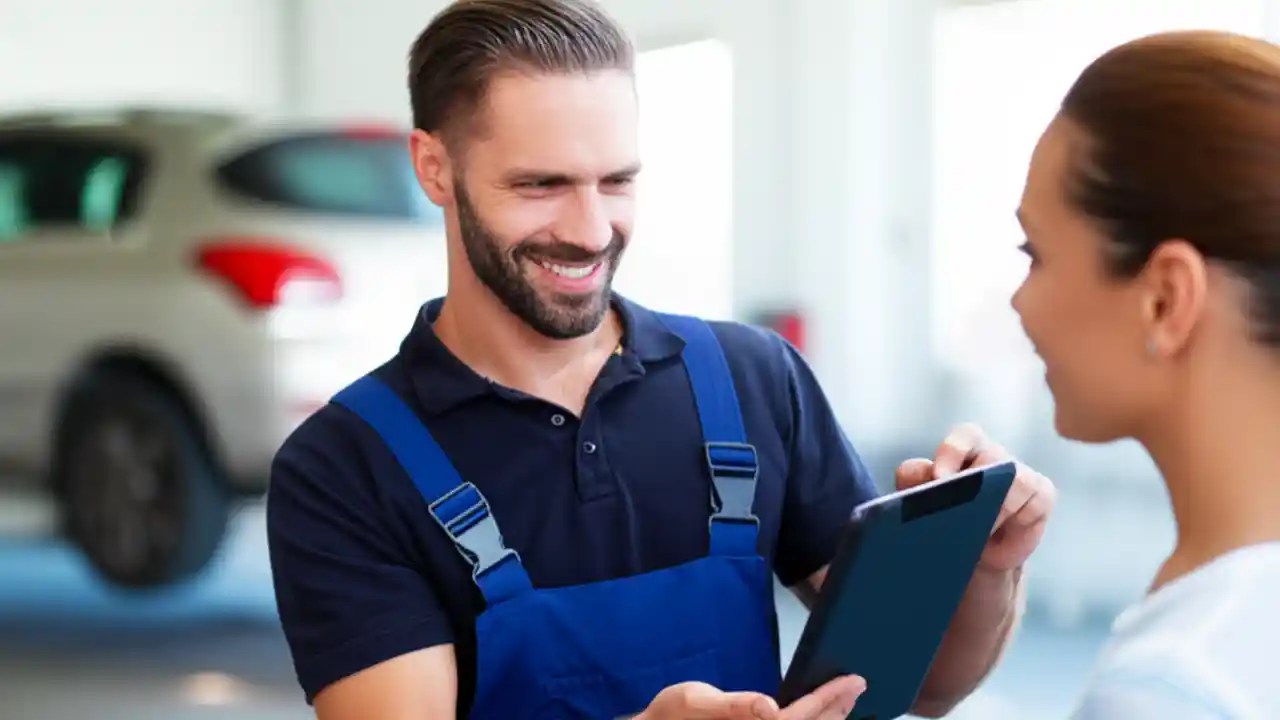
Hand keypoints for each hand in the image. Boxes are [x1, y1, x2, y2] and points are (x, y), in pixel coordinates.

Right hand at [638, 675, 865, 719]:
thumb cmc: (673, 715)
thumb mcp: (697, 701)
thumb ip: (736, 706)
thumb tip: (770, 709)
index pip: (800, 718)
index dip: (828, 699)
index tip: (852, 681)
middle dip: (838, 708)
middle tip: (858, 683)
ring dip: (829, 718)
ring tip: (847, 697)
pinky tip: (821, 713)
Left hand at [895, 423, 1056, 571]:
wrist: (970, 559)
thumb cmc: (942, 521)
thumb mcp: (917, 500)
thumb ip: (913, 479)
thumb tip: (925, 471)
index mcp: (964, 448)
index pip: (964, 435)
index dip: (952, 451)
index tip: (939, 478)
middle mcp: (995, 455)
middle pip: (991, 456)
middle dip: (973, 484)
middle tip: (957, 511)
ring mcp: (1021, 474)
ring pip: (1015, 478)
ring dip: (995, 506)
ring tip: (975, 531)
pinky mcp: (1041, 496)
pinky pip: (1036, 501)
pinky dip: (1016, 519)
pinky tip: (997, 535)